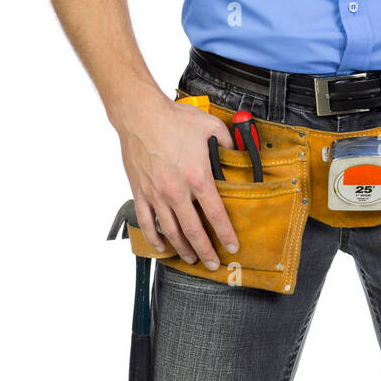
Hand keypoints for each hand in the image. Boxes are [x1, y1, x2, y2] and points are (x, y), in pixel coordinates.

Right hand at [114, 94, 239, 268]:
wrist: (141, 116)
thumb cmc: (175, 120)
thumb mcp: (212, 128)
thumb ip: (229, 145)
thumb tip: (240, 155)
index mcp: (198, 177)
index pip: (216, 215)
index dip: (225, 234)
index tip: (232, 247)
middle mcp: (177, 191)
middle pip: (193, 231)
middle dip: (206, 251)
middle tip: (213, 264)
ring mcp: (157, 194)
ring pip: (171, 231)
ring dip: (182, 248)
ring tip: (192, 258)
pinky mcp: (140, 192)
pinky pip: (147, 222)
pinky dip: (155, 238)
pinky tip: (162, 246)